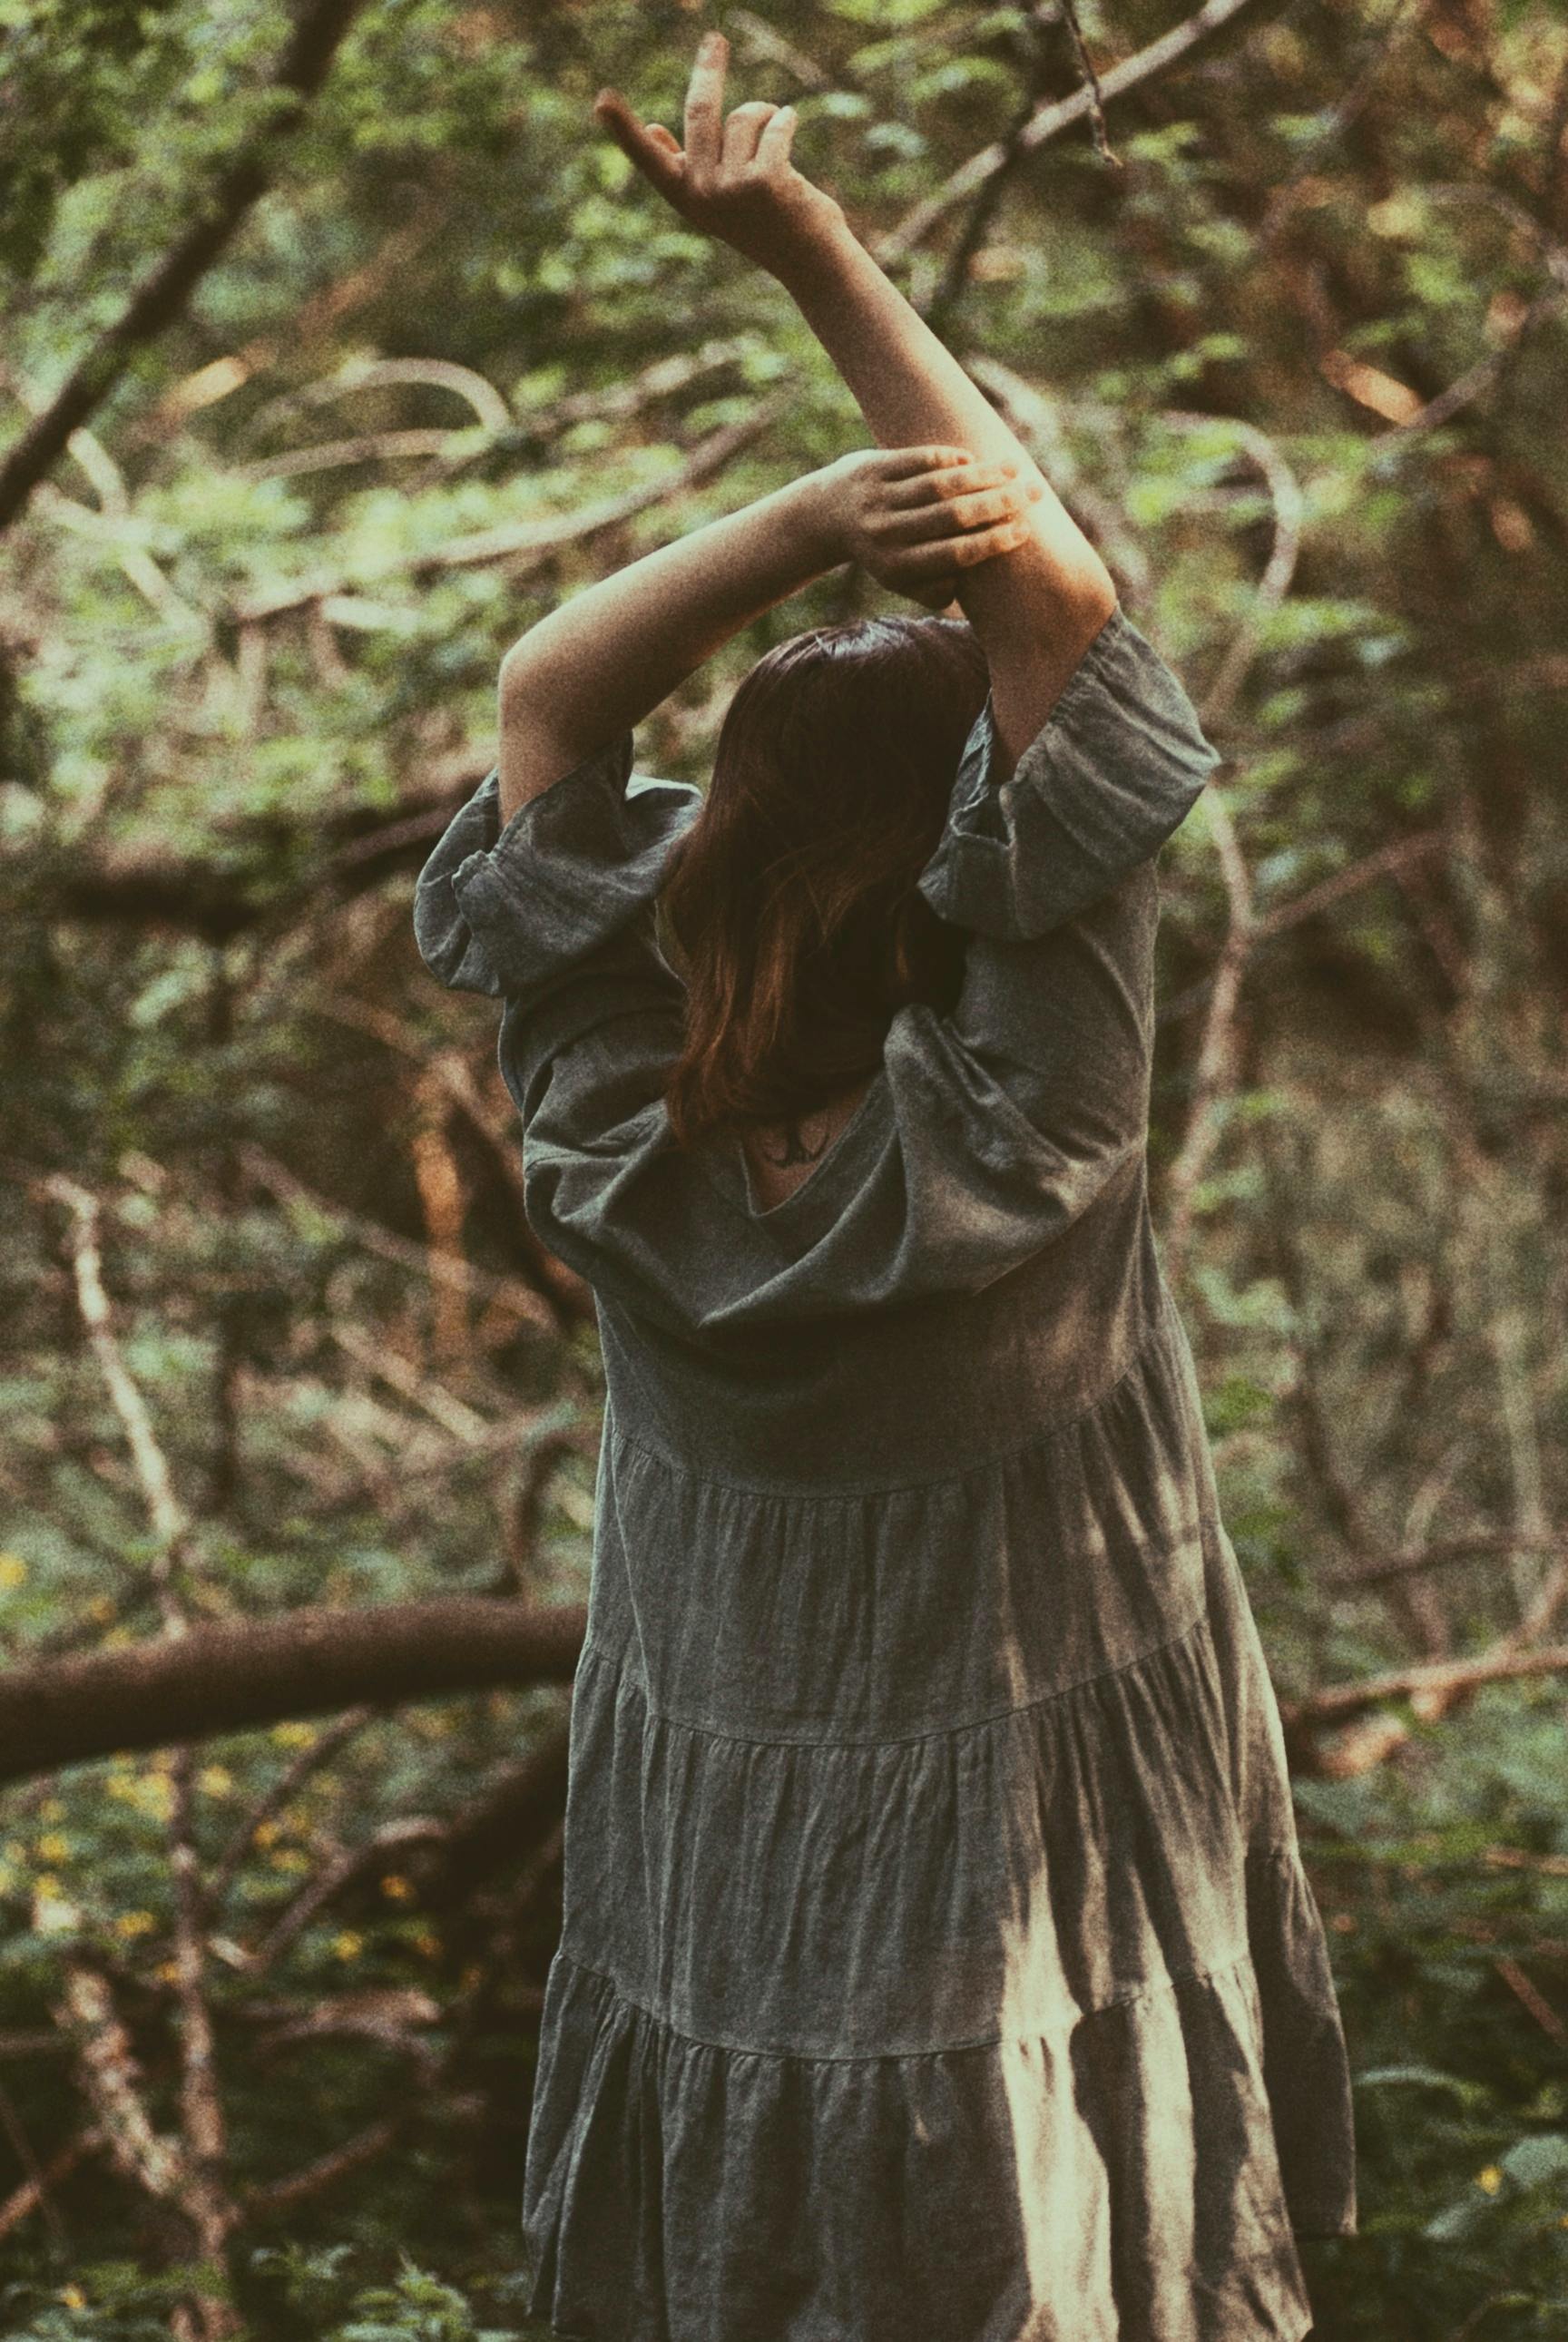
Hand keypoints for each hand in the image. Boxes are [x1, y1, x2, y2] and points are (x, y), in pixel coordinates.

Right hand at [593, 28, 848, 276]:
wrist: (810, 261)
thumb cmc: (765, 223)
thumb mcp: (719, 199)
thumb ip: (686, 166)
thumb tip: (654, 129)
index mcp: (685, 196)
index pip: (647, 157)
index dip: (624, 128)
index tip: (602, 100)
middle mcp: (703, 194)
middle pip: (700, 111)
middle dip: (709, 69)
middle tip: (715, 40)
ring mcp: (733, 188)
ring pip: (744, 116)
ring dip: (765, 114)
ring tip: (775, 133)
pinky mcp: (765, 180)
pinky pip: (774, 124)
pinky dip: (786, 120)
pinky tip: (791, 128)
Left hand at [811, 445, 1041, 610]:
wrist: (825, 516)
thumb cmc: (880, 551)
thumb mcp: (900, 580)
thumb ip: (935, 589)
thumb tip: (976, 580)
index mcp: (896, 568)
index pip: (955, 555)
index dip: (993, 542)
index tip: (1024, 529)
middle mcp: (886, 533)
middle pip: (953, 516)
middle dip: (999, 504)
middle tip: (1034, 493)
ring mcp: (878, 498)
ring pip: (940, 484)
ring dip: (982, 475)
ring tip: (1013, 469)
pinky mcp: (872, 467)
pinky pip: (918, 460)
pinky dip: (949, 458)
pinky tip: (973, 459)